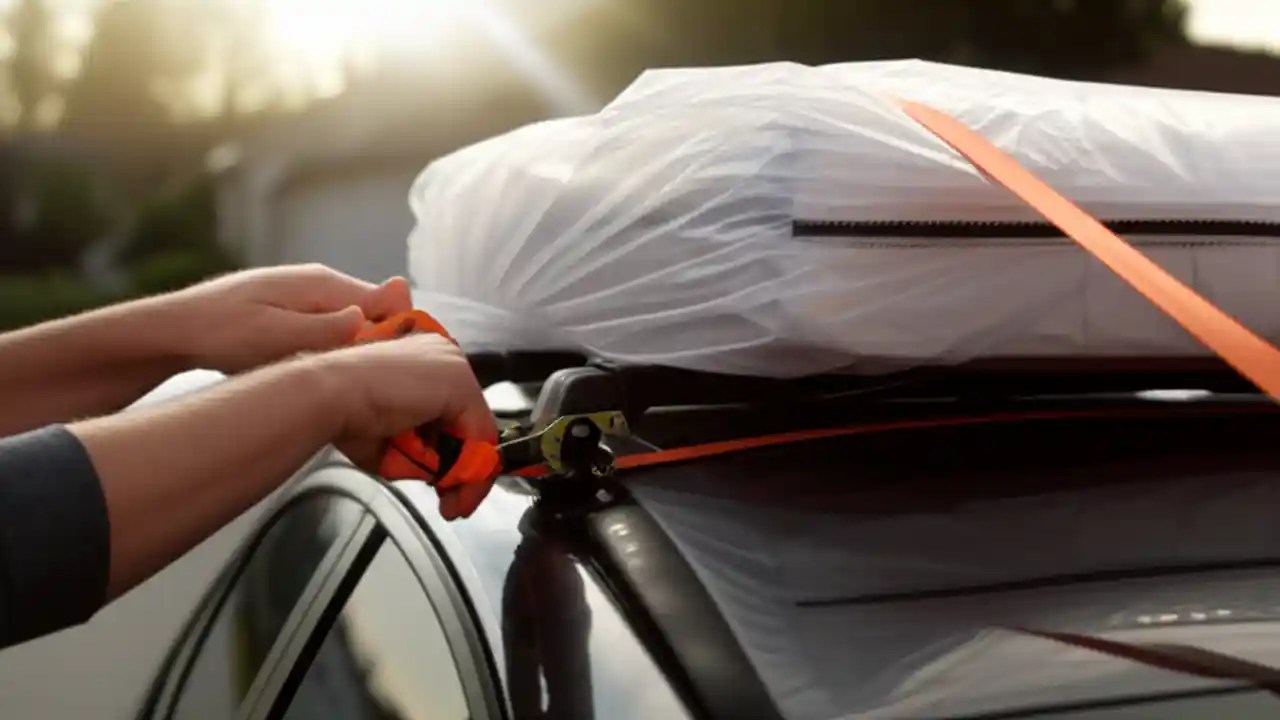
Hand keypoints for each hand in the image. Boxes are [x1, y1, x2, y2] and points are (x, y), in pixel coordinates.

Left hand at [164, 264, 412, 373]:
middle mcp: (319, 284)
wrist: (171, 330)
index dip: (401, 333)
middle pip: (371, 314)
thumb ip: (327, 329)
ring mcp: (305, 297)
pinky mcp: (292, 313)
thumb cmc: (220, 332)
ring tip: (350, 382)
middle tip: (372, 382)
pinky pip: (329, 331)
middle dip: (378, 345)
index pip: (384, 302)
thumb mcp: (277, 335)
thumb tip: (371, 319)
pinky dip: (334, 352)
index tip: (401, 367)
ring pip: (350, 325)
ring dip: (354, 351)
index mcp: (322, 282)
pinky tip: (323, 374)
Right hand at [312, 333, 499, 519]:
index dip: (459, 457)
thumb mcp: (390, 441)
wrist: (329, 396)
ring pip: (477, 432)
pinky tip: (450, 485)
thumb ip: (419, 452)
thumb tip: (438, 474)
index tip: (451, 490)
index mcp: (425, 363)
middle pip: (470, 422)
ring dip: (463, 472)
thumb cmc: (345, 415)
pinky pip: (480, 434)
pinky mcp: (460, 384)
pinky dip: (468, 465)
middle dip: (465, 469)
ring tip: (447, 500)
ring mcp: (455, 367)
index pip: (457, 414)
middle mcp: (445, 357)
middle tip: (455, 503)